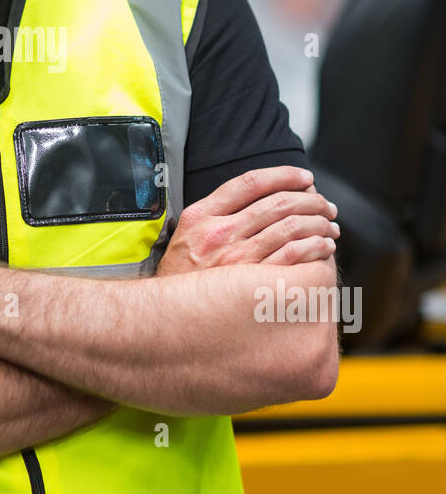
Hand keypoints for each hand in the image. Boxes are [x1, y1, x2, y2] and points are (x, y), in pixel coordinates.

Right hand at [156, 166, 338, 275]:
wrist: (163, 318)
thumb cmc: (180, 279)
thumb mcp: (185, 236)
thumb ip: (215, 215)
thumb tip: (259, 199)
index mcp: (202, 216)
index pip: (251, 182)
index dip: (285, 175)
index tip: (306, 178)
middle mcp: (219, 233)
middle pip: (277, 204)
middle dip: (311, 201)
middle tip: (326, 206)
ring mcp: (235, 260)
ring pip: (290, 228)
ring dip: (318, 224)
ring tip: (330, 227)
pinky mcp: (250, 285)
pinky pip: (292, 258)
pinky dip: (314, 248)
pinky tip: (324, 248)